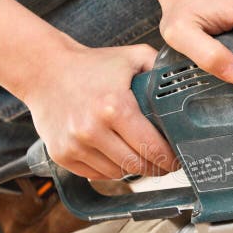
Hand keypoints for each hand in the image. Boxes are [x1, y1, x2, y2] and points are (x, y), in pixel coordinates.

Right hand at [23, 44, 178, 179]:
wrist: (43, 70)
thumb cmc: (91, 65)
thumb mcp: (132, 57)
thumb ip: (161, 69)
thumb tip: (188, 83)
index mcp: (115, 107)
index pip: (152, 148)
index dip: (170, 159)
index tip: (178, 159)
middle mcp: (92, 129)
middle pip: (137, 166)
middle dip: (156, 167)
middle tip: (164, 162)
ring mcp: (75, 145)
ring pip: (118, 174)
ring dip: (132, 168)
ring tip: (138, 154)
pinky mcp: (61, 155)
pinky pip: (96, 174)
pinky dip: (110, 169)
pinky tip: (115, 154)